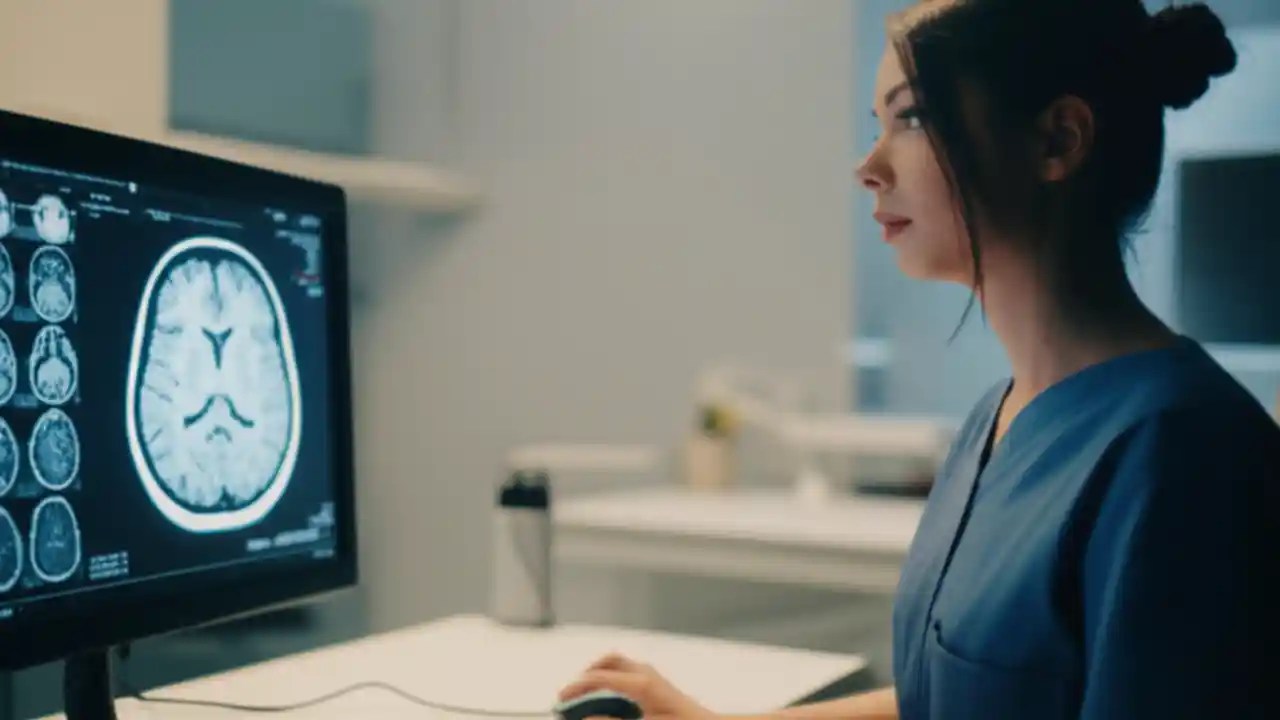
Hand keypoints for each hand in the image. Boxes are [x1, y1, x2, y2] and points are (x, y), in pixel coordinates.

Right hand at [559, 652, 719, 719]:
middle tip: (572, 695)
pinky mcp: (656, 685)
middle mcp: (645, 673)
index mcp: (641, 683)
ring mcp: (651, 676)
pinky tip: (609, 703)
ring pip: (618, 666)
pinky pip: (627, 676)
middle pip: (608, 662)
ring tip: (587, 699)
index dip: (577, 687)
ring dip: (600, 678)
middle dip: (587, 675)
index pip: (600, 677)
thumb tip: (588, 718)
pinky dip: (612, 684)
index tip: (562, 699)